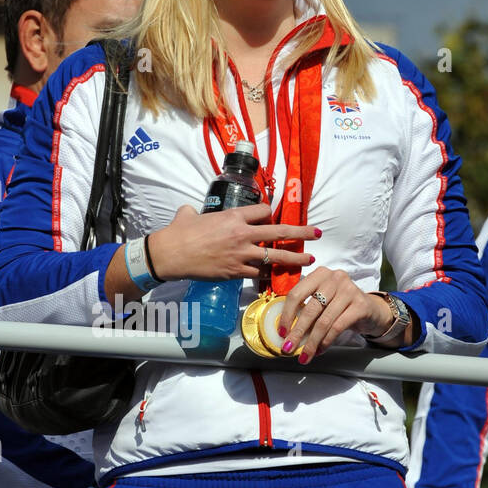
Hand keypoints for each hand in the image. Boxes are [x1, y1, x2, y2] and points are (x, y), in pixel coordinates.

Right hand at [148, 203, 319, 280]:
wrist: (171, 254)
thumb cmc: (179, 232)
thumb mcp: (189, 215)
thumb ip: (194, 213)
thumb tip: (188, 213)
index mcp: (234, 216)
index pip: (264, 211)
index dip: (270, 213)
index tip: (272, 217)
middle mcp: (242, 234)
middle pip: (279, 231)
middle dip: (301, 232)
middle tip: (316, 233)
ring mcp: (241, 254)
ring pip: (275, 256)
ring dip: (294, 259)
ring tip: (308, 260)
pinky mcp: (235, 272)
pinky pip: (258, 273)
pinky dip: (269, 275)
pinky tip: (277, 276)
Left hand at [274, 268, 407, 361]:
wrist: (370, 309)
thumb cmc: (340, 306)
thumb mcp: (322, 300)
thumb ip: (305, 308)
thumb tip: (285, 332)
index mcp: (320, 274)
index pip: (296, 294)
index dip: (286, 315)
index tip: (281, 333)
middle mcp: (335, 278)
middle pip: (309, 309)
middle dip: (297, 332)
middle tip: (289, 348)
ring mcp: (349, 290)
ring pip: (324, 321)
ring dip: (312, 342)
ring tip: (305, 355)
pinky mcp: (360, 305)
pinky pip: (337, 327)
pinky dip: (326, 341)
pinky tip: (320, 350)